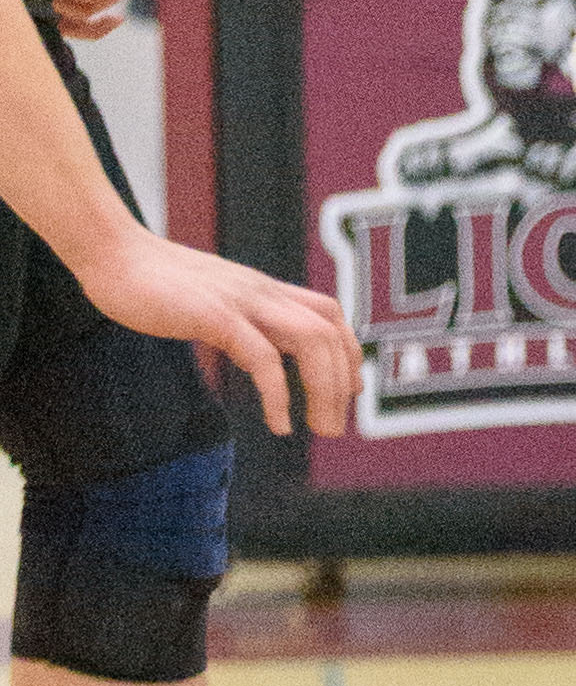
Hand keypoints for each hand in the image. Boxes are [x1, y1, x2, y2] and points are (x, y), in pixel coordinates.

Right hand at [75, 220, 360, 438]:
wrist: (116, 257)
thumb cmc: (155, 284)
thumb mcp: (208, 300)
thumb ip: (234, 317)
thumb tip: (248, 344)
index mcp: (261, 288)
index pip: (327, 311)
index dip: (347, 350)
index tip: (349, 391)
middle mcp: (261, 291)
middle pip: (328, 328)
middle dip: (341, 379)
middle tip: (334, 428)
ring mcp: (241, 301)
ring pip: (310, 338)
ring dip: (323, 387)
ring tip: (316, 428)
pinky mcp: (215, 316)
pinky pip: (262, 356)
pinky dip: (278, 394)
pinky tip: (279, 423)